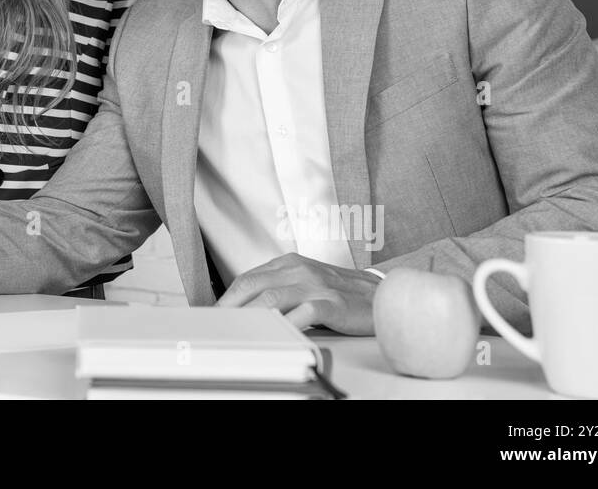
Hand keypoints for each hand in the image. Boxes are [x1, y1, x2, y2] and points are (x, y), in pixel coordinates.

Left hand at [215, 252, 381, 334]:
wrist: (382, 295)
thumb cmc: (342, 293)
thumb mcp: (306, 282)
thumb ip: (279, 289)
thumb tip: (247, 308)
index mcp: (290, 263)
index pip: (248, 279)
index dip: (227, 297)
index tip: (215, 314)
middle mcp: (299, 270)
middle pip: (253, 285)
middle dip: (229, 307)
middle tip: (216, 325)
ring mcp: (315, 285)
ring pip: (272, 297)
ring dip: (250, 316)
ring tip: (236, 331)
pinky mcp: (332, 302)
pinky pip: (303, 313)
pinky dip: (285, 325)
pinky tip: (275, 335)